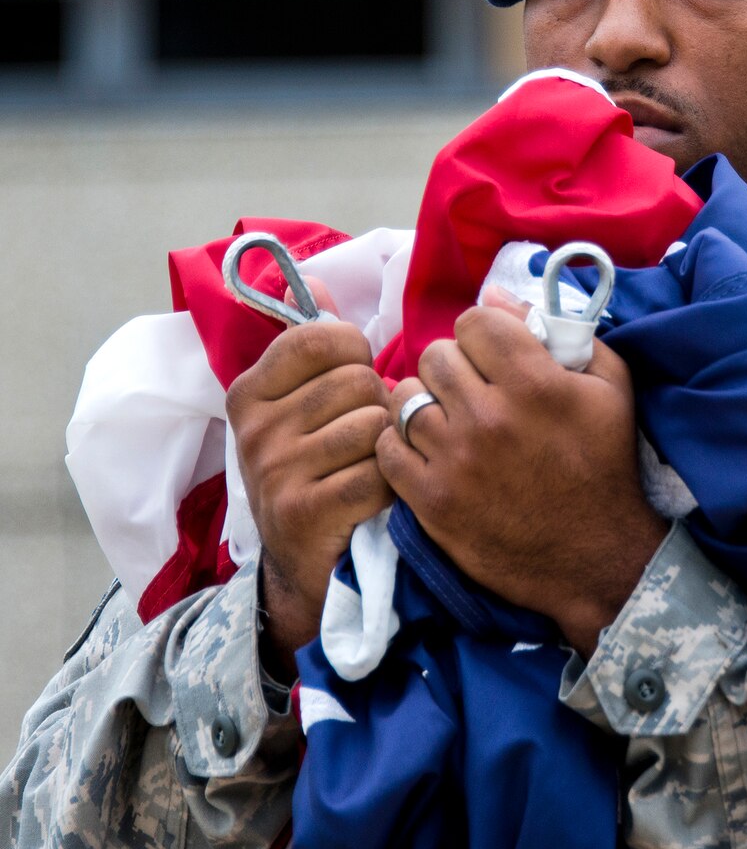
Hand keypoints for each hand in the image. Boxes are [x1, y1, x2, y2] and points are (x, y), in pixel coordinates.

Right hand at [226, 288, 392, 672]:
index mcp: (251, 390)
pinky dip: (393, 486)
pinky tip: (378, 499)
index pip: (326, 336)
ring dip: (390, 448)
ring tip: (370, 469)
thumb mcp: (302, 406)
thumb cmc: (319, 473)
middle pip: (359, 381)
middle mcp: (254, 428)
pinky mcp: (304, 512)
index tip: (352, 386)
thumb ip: (311, 343)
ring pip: (375, 425)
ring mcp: (275, 471)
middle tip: (364, 441)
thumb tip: (311, 279)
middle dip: (378, 408)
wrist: (307, 569)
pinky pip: (380, 472)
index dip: (358, 358)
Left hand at [376, 293, 667, 654]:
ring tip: (450, 422)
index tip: (495, 356)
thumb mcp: (610, 388)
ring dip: (427, 404)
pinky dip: (402, 444)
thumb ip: (561, 333)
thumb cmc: (605, 464)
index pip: (475, 321)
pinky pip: (388, 447)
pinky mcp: (432, 500)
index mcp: (536, 383)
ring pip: (406, 398)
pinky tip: (430, 451)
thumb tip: (497, 295)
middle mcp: (490, 417)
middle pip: (436, 355)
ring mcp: (456, 460)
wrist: (596, 555)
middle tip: (473, 390)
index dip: (485, 333)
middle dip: (455, 366)